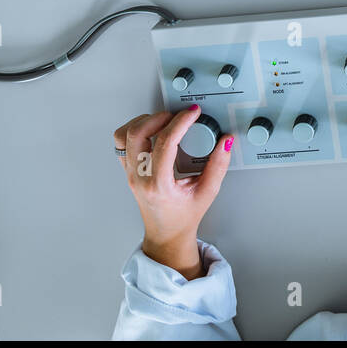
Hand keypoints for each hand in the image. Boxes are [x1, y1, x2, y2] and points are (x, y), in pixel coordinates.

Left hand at [114, 106, 232, 278]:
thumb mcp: (207, 193)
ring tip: (162, 121)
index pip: (165, 144)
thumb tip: (225, 142)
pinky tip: (150, 131)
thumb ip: (218, 166)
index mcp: (158, 185)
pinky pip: (121, 142)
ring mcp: (130, 173)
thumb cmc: (183, 218)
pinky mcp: (127, 169)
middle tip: (177, 115)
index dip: (180, 123)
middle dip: (158, 117)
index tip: (192, 114)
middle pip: (137, 135)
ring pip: (124, 135)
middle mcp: (139, 177)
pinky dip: (133, 130)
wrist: (166, 233)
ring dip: (143, 122)